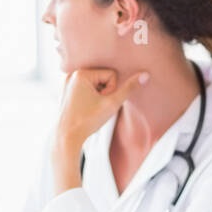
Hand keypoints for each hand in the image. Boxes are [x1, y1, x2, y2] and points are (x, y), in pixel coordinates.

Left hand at [51, 68, 148, 192]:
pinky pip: (87, 88)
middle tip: (96, 106)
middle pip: (103, 77)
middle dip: (105, 92)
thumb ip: (129, 88)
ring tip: (90, 108)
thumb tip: (145, 75)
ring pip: (96, 84)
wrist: (66, 137)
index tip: (101, 103)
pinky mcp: (67, 90)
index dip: (112, 91)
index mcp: (81, 73)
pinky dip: (90, 97)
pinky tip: (85, 109)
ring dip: (98, 95)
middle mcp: (72, 74)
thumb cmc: (87, 121)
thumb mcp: (112, 104)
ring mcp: (68, 82)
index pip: (111, 74)